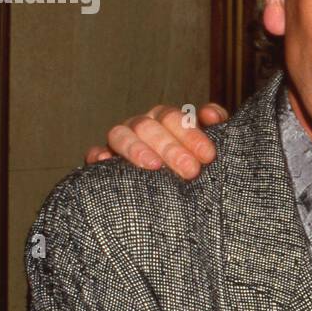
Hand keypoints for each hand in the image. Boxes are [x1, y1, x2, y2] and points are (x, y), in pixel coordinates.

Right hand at [84, 102, 228, 178]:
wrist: (171, 195)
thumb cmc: (194, 164)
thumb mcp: (207, 147)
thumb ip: (216, 127)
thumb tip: (210, 114)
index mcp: (165, 120)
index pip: (175, 117)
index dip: (191, 134)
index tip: (208, 155)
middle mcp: (141, 126)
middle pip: (149, 126)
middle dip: (171, 147)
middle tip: (190, 170)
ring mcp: (120, 141)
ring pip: (120, 134)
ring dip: (137, 148)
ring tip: (153, 166)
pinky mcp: (102, 159)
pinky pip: (95, 153)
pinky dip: (99, 155)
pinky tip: (107, 163)